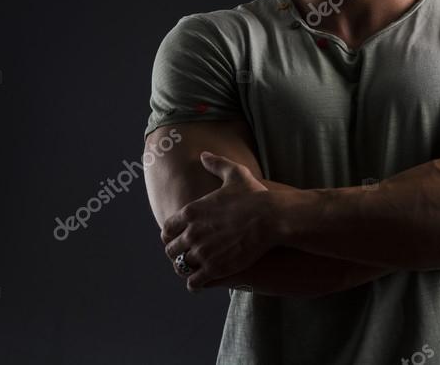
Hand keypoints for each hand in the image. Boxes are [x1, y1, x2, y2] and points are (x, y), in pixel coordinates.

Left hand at [161, 151, 277, 291]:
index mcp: (191, 212)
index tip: (177, 239)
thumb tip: (204, 155)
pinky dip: (195, 284)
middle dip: (177, 253)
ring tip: (192, 271)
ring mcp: (202, 252)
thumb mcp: (235, 174)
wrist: (272, 217)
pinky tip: (200, 282)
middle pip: (171, 250)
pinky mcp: (215, 268)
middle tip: (185, 256)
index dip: (170, 236)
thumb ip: (216, 163)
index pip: (167, 229)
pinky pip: (194, 282)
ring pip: (181, 267)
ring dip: (185, 269)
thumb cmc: (255, 195)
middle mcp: (192, 233)